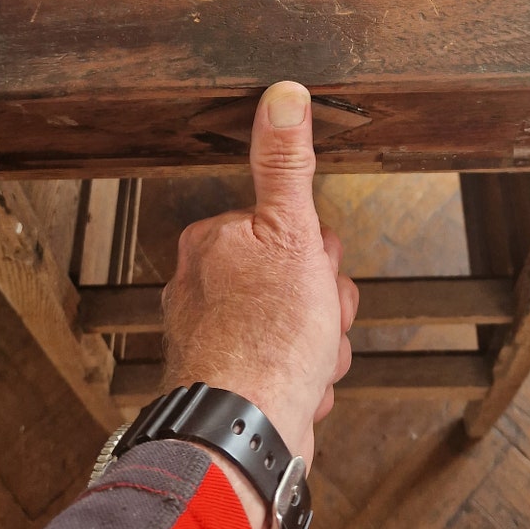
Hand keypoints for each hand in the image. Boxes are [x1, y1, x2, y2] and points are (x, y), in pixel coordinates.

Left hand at [159, 81, 358, 469]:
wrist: (249, 433)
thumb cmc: (268, 336)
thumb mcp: (292, 232)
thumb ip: (286, 164)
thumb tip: (283, 95)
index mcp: (213, 243)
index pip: (291, 229)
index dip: (319, 255)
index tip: (314, 273)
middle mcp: (205, 287)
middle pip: (299, 277)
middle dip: (324, 305)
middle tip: (315, 321)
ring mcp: (217, 339)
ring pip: (301, 325)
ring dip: (322, 346)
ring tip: (310, 361)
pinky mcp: (232, 382)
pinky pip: (290, 369)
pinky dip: (306, 380)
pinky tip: (302, 388)